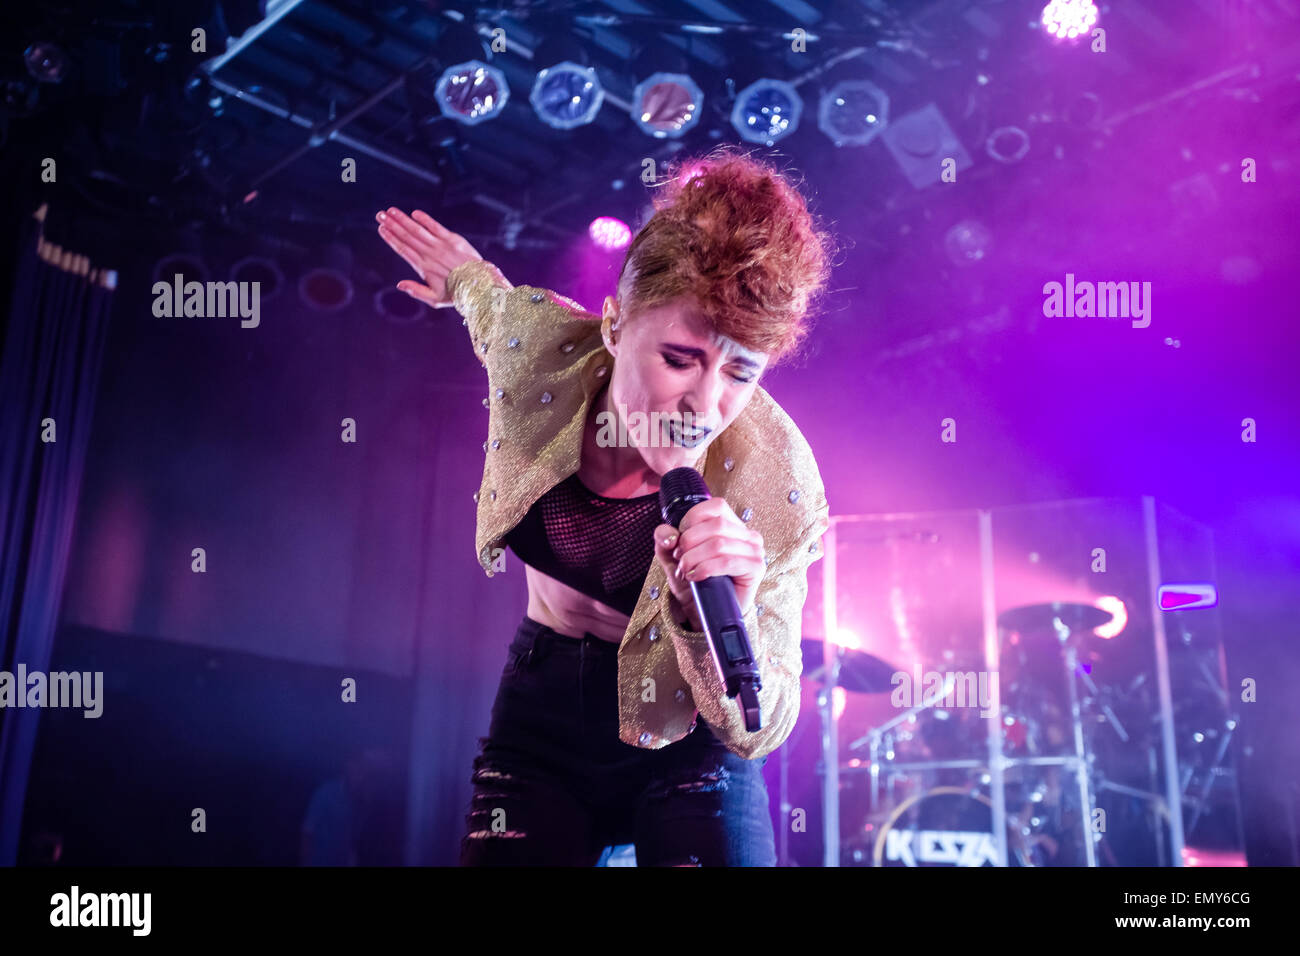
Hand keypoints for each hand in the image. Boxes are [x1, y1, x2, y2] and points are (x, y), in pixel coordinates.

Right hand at [375, 207, 481, 307]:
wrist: (480, 285)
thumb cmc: (457, 293)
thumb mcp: (435, 299)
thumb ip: (416, 291)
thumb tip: (399, 285)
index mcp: (424, 268)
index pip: (403, 250)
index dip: (391, 239)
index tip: (381, 230)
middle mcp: (430, 254)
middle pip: (406, 237)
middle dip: (392, 225)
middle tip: (380, 215)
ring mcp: (441, 246)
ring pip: (417, 230)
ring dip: (403, 219)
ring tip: (391, 211)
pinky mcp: (453, 239)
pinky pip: (436, 227)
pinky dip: (424, 220)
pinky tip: (414, 213)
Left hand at [653, 498, 764, 632]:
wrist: (704, 610)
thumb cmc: (694, 580)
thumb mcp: (672, 555)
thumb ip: (665, 538)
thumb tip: (669, 535)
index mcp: (731, 524)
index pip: (715, 506)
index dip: (692, 520)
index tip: (680, 540)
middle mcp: (747, 534)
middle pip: (716, 525)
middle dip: (689, 543)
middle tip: (680, 560)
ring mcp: (754, 551)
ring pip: (719, 544)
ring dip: (694, 559)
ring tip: (686, 571)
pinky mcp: (755, 568)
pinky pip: (727, 562)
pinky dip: (705, 569)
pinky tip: (696, 577)